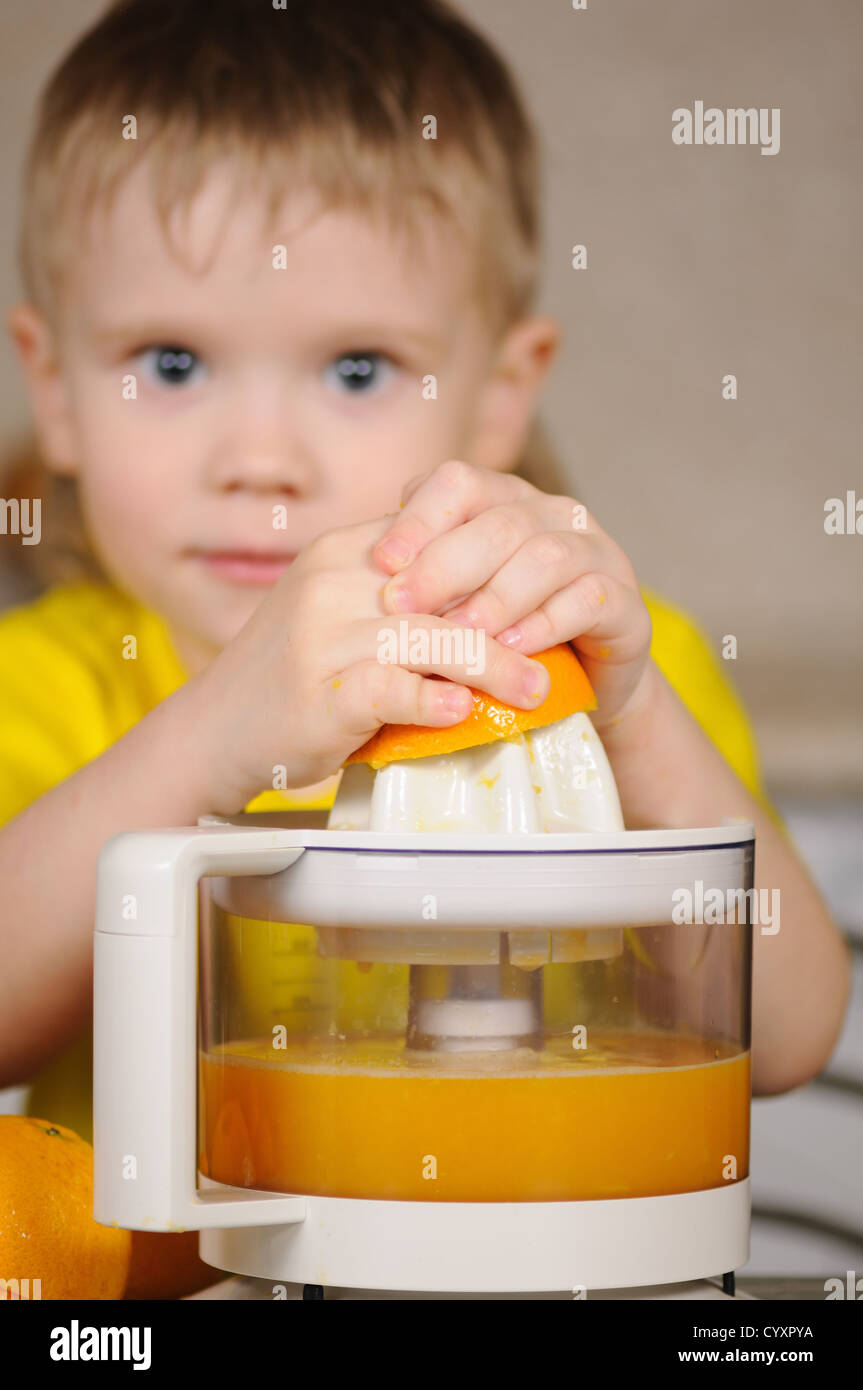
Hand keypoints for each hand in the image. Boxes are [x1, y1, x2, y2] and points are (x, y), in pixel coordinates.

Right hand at [186, 513, 553, 811]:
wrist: (210, 732)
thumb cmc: (285, 679)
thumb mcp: (333, 610)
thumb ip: (394, 591)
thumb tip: (482, 588)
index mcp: (343, 551)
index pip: (440, 536)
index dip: (499, 564)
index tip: (544, 594)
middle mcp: (335, 581)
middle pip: (449, 584)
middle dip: (514, 613)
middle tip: (560, 640)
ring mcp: (325, 636)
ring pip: (436, 637)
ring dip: (496, 666)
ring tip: (536, 689)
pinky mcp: (322, 692)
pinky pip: (396, 689)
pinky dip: (437, 703)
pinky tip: (466, 714)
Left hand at [372, 459, 653, 731]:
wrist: (574, 695)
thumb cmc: (496, 644)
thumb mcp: (451, 606)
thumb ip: (420, 578)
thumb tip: (360, 569)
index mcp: (504, 501)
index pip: (459, 482)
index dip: (420, 517)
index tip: (382, 563)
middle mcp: (553, 515)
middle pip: (499, 521)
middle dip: (446, 564)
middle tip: (403, 606)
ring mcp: (597, 555)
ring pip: (546, 556)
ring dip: (497, 597)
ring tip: (459, 635)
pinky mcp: (628, 604)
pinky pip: (588, 600)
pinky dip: (546, 624)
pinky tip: (511, 651)